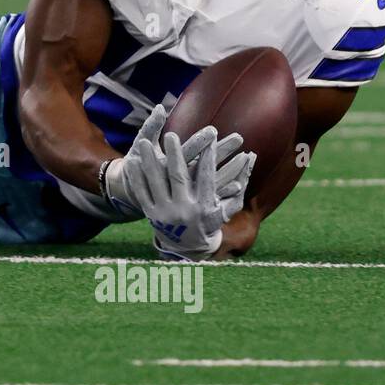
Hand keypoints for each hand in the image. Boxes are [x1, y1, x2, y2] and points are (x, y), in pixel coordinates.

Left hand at [102, 104, 254, 257]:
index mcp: (205, 206)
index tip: (209, 138)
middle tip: (171, 135)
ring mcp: (166, 213)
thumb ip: (241, 181)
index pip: (207, 177)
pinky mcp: (151, 215)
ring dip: (150, 162)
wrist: (189, 248)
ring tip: (144, 143)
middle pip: (178, 178)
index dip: (208, 157)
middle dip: (175, 155)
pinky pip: (142, 193)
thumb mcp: (229, 206)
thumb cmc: (212, 221)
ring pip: (155, 183)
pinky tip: (133, 161)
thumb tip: (252, 156)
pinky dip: (136, 177)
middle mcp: (185, 210)